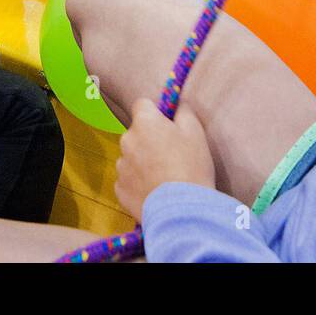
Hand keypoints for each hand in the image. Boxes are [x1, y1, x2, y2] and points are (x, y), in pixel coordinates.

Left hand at [115, 100, 214, 221]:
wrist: (181, 211)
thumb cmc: (191, 166)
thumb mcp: (195, 132)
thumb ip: (183, 111)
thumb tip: (177, 104)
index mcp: (144, 122)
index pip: (142, 104)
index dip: (155, 112)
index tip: (167, 124)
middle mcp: (127, 140)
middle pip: (137, 132)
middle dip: (149, 139)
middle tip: (171, 154)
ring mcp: (121, 166)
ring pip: (132, 157)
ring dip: (143, 162)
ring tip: (165, 177)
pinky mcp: (120, 189)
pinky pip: (128, 180)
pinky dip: (139, 183)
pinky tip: (156, 191)